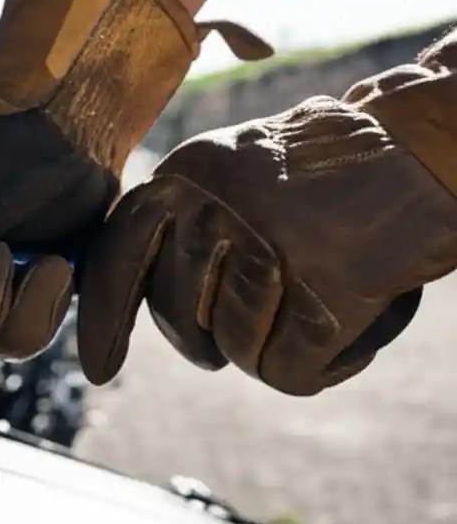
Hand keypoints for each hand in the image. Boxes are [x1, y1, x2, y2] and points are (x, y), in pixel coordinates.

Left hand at [79, 96, 456, 394]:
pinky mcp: (329, 291)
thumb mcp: (231, 170)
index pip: (117, 258)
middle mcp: (218, 207)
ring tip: (313, 299)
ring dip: (273, 346)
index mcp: (184, 174)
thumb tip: (117, 306)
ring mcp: (273, 247)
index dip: (103, 323)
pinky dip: (320, 368)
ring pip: (238, 352)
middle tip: (256, 318)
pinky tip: (347, 333)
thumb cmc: (324, 171)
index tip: (100, 371)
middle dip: (208, 341)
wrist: (425, 150)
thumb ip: (177, 223)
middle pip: (180, 320)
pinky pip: (288, 374)